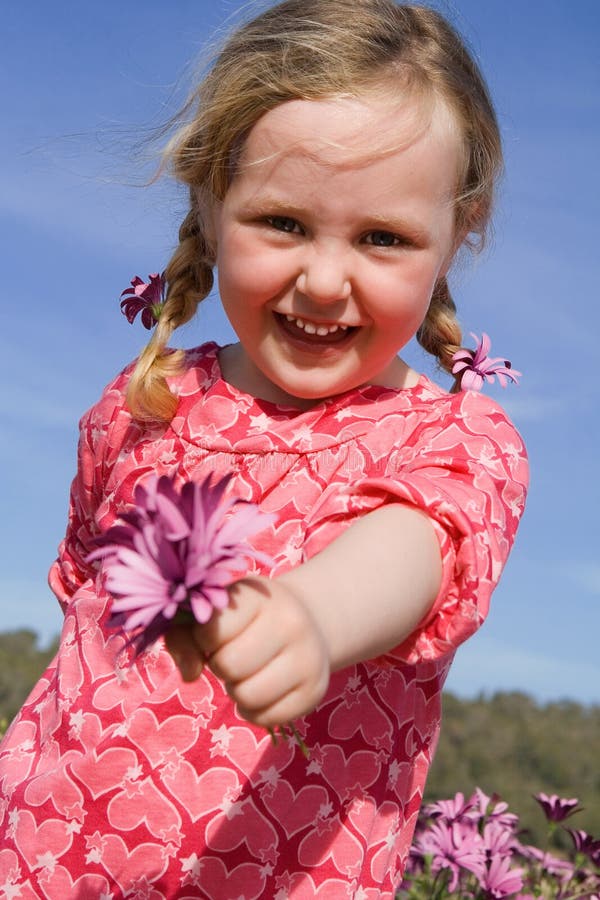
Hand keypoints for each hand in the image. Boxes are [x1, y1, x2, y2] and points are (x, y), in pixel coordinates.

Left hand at [165, 575, 330, 727]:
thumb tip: (190, 675)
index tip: (217, 633)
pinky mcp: (315, 691)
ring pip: (247, 697)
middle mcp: (291, 623)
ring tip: (248, 673)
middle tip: (233, 655)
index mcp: (260, 596)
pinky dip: (255, 711)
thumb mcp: (214, 613)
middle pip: (229, 666)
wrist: (307, 621)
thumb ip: (183, 637)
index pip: (212, 631)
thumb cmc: (247, 618)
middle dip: (221, 666)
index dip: (205, 639)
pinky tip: (263, 690)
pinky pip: (266, 719)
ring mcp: (308, 658)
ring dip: (237, 691)